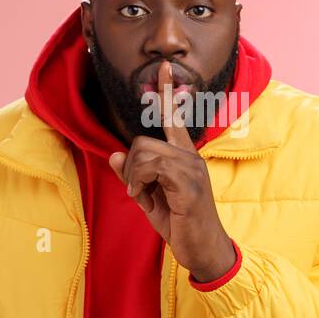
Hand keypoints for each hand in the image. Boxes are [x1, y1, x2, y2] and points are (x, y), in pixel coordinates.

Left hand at [107, 61, 236, 282]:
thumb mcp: (150, 198)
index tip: (163, 67)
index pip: (173, 118)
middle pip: (142, 141)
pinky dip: (139, 184)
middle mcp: (190, 157)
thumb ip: (134, 176)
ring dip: (134, 178)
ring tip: (144, 198)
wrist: (204, 251)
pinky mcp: (189, 183)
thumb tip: (114, 155)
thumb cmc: (180, 224)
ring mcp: (192, 168)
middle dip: (131, 167)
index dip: (166, 92)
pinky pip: (151, 168)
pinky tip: (146, 200)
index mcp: (183, 157)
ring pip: (144, 153)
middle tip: (137, 191)